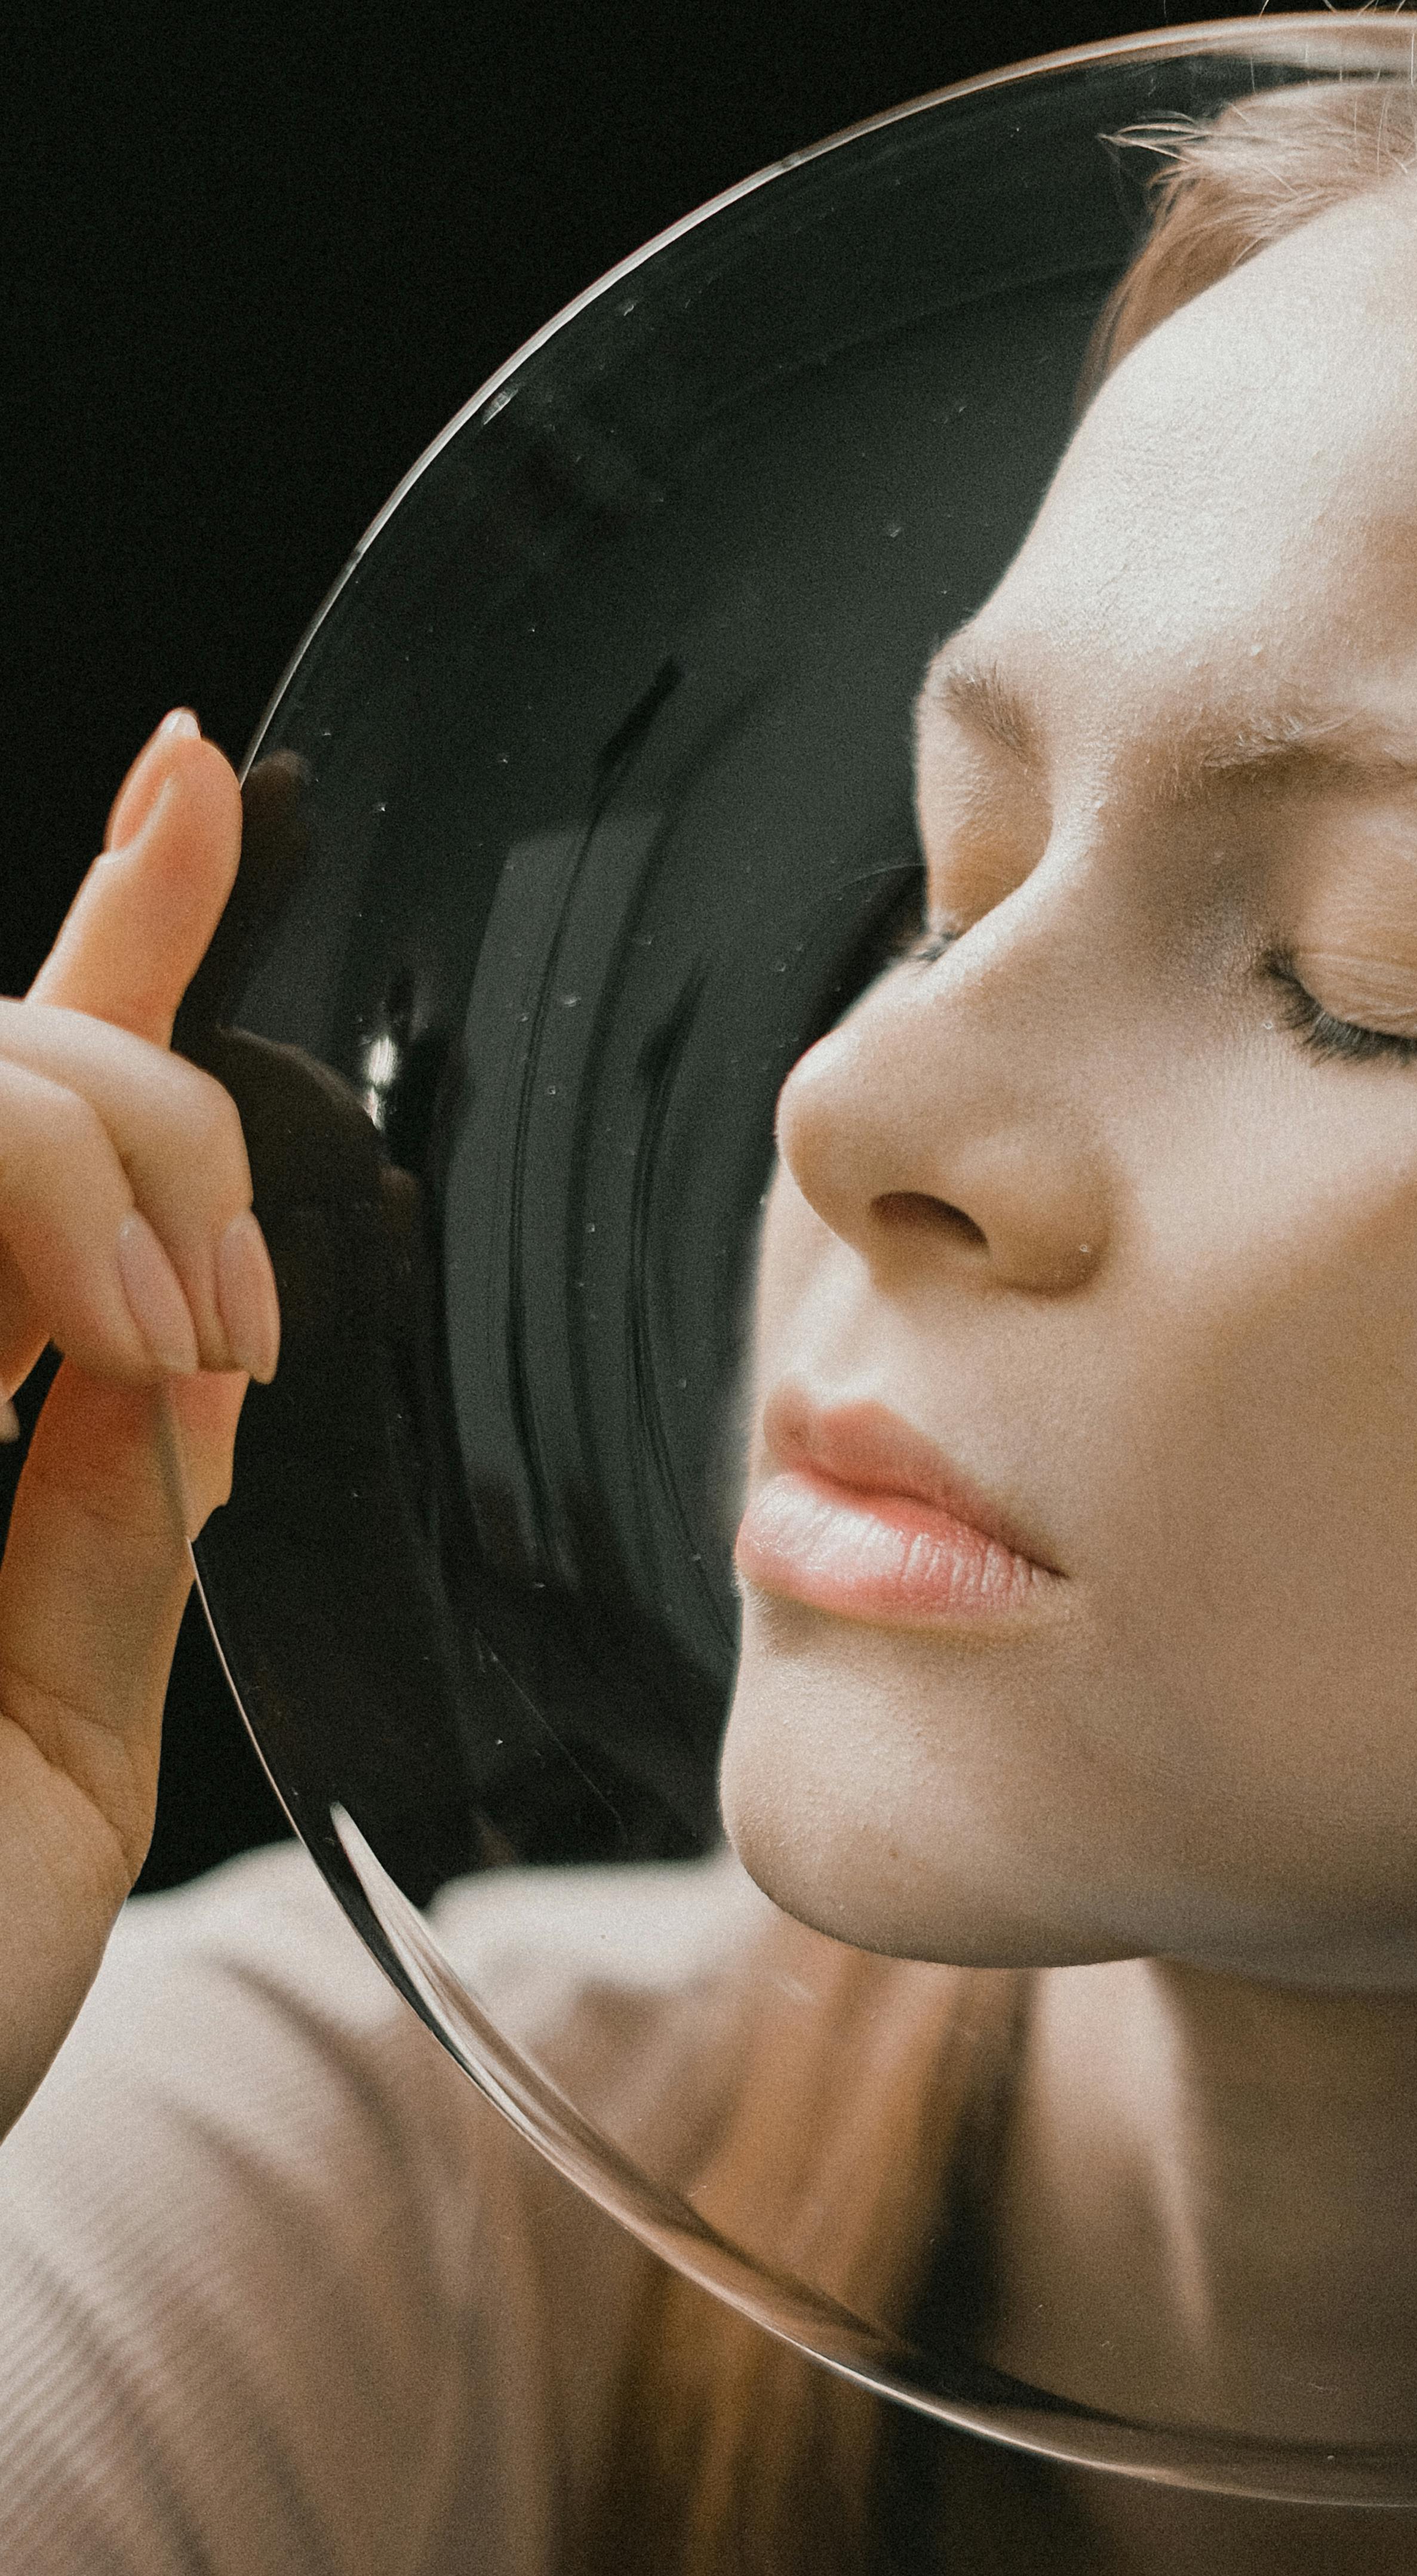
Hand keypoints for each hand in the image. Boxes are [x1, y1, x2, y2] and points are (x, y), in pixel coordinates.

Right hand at [0, 712, 278, 2138]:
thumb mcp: (56, 1763)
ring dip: (80, 1156)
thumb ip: (94, 1535)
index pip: (9, 1135)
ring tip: (154, 1345)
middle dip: (132, 1113)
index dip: (119, 948)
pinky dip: (24, 1207)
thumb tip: (174, 1353)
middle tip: (211, 1326)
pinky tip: (115, 1340)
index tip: (212, 787)